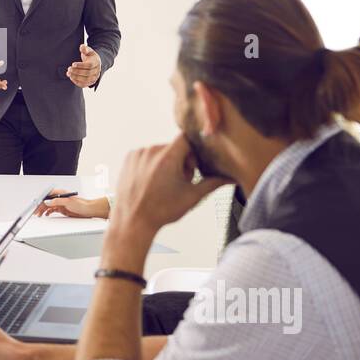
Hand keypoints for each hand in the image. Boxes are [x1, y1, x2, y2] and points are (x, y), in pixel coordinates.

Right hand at [34, 189, 109, 218]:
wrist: (88, 210)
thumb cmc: (81, 204)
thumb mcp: (67, 202)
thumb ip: (56, 201)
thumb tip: (47, 201)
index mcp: (60, 193)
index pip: (47, 195)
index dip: (40, 200)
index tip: (36, 204)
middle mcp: (59, 198)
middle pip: (47, 201)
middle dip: (40, 206)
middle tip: (35, 211)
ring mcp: (60, 203)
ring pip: (49, 206)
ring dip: (43, 210)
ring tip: (39, 214)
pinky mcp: (62, 209)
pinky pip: (53, 210)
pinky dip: (48, 212)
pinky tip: (46, 215)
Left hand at [66, 44, 101, 87]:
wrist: (95, 64)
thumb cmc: (90, 57)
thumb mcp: (89, 51)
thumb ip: (85, 49)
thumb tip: (82, 47)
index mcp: (96, 62)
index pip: (89, 65)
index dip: (81, 65)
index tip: (73, 64)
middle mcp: (97, 71)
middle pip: (87, 73)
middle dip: (77, 71)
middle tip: (69, 69)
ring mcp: (94, 78)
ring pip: (86, 80)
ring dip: (76, 77)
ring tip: (68, 73)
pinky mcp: (90, 83)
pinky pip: (84, 84)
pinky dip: (77, 82)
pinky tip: (71, 78)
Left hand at [107, 135, 227, 257]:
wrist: (133, 221)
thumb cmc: (162, 211)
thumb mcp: (192, 197)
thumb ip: (213, 183)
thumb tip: (230, 178)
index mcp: (168, 157)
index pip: (187, 138)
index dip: (192, 153)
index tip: (190, 168)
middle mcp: (151, 151)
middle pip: (174, 147)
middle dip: (180, 161)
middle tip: (177, 182)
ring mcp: (138, 153)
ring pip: (160, 151)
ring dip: (165, 163)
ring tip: (163, 184)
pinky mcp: (129, 157)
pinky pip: (146, 154)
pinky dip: (151, 164)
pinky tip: (151, 182)